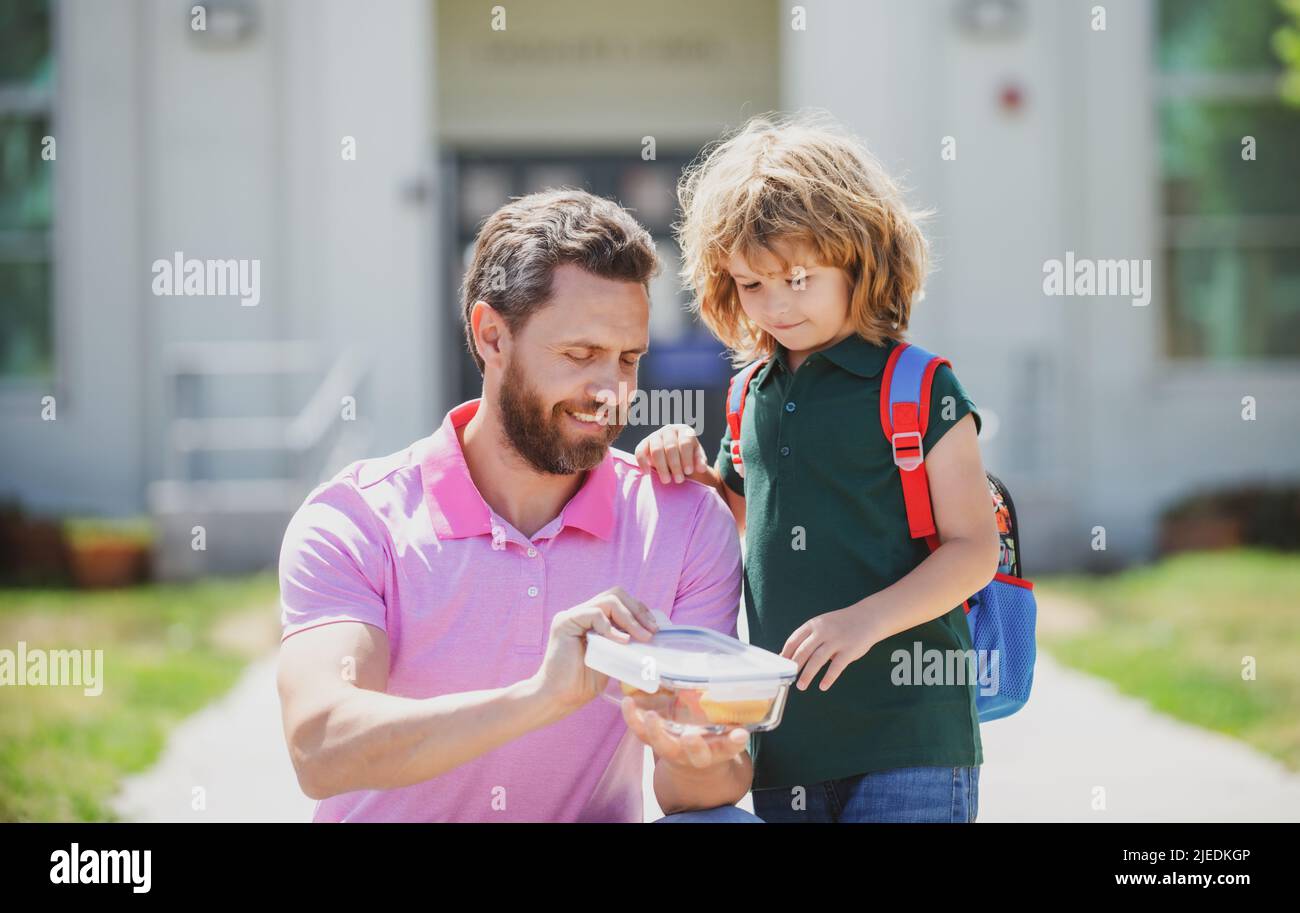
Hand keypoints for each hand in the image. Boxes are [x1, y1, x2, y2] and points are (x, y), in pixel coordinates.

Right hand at [531, 587, 658, 713]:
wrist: (559, 697)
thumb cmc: (584, 682)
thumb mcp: (613, 657)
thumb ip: (624, 642)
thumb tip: (650, 635)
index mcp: (592, 618)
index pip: (620, 601)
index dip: (639, 610)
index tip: (654, 628)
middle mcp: (582, 612)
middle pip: (615, 594)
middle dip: (637, 610)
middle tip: (651, 630)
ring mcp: (572, 615)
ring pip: (608, 601)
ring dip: (630, 618)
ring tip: (641, 636)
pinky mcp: (565, 622)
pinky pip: (594, 614)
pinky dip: (611, 626)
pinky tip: (621, 641)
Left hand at [620, 697, 748, 769]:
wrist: (692, 765)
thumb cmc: (714, 739)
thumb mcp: (727, 730)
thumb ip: (733, 715)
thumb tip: (749, 685)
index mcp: (719, 750)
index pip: (730, 747)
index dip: (734, 742)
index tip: (740, 734)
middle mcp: (695, 754)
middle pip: (695, 753)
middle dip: (694, 746)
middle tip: (690, 736)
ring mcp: (673, 749)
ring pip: (663, 745)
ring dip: (656, 732)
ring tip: (649, 716)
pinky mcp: (654, 742)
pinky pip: (640, 734)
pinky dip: (633, 718)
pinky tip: (628, 701)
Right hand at [634, 424, 709, 483]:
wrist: (675, 460)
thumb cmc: (688, 459)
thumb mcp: (697, 460)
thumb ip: (700, 462)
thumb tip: (701, 468)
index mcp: (685, 431)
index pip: (685, 442)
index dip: (687, 458)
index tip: (689, 472)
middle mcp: (669, 430)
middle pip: (670, 447)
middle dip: (675, 465)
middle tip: (679, 480)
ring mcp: (655, 435)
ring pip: (656, 450)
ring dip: (661, 467)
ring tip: (667, 480)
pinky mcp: (644, 443)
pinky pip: (640, 451)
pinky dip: (642, 462)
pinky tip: (647, 473)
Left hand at [780, 602, 880, 691]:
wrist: (868, 617)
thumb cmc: (841, 624)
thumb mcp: (822, 624)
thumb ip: (809, 638)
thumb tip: (791, 656)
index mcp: (814, 624)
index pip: (794, 640)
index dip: (786, 654)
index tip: (781, 666)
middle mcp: (823, 631)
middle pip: (803, 651)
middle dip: (794, 666)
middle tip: (788, 679)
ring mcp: (837, 641)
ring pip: (817, 660)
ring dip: (808, 674)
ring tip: (801, 686)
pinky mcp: (849, 650)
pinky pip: (837, 667)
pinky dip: (828, 677)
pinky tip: (823, 686)